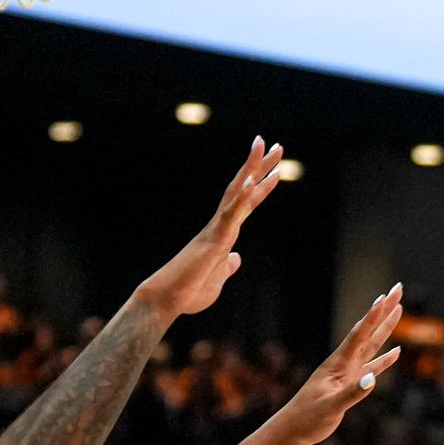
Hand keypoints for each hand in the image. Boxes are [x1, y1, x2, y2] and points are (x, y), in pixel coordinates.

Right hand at [138, 138, 286, 316]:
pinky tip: (252, 180)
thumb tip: (235, 258)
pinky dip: (241, 197)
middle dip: (259, 167)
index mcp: (224, 234)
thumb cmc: (188, 291)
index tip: (275, 168)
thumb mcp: (217, 278)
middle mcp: (221, 225)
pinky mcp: (213, 240)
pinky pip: (230, 215)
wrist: (167, 299)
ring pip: (237, 193)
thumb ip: (227, 266)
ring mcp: (216, 230)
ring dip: (251, 169)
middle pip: (243, 189)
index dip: (261, 185)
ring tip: (263, 147)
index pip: (247, 203)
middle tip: (276, 145)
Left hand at [271, 286, 403, 444]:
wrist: (294, 428)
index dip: (372, 316)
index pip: (358, 335)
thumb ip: (352, 393)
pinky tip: (396, 352)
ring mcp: (348, 372)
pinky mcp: (351, 384)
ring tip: (398, 309)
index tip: (385, 297)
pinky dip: (385, 360)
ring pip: (372, 345)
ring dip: (385, 327)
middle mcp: (345, 363)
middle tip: (398, 289)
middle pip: (368, 331)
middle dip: (384, 310)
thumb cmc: (308, 418)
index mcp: (339, 364)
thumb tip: (372, 379)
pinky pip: (372, 367)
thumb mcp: (330, 407)